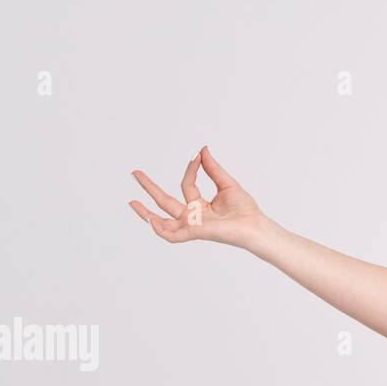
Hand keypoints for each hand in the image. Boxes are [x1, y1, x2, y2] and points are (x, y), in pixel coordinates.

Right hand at [128, 145, 265, 246]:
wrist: (255, 225)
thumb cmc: (245, 210)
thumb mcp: (226, 184)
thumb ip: (213, 169)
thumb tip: (202, 150)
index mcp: (200, 205)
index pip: (186, 185)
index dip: (190, 169)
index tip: (196, 156)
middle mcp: (192, 216)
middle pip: (165, 202)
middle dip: (149, 188)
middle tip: (135, 173)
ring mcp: (191, 225)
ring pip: (162, 221)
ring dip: (145, 213)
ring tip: (131, 201)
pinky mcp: (193, 232)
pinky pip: (171, 235)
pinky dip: (159, 229)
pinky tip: (150, 218)